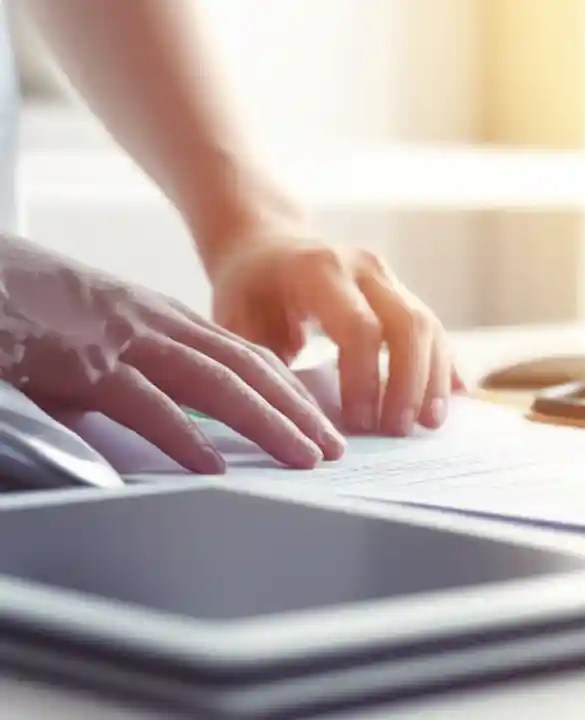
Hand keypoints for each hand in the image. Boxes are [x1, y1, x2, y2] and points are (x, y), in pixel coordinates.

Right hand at [0, 235, 344, 471]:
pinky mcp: (81, 364)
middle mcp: (154, 324)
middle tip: (334, 448)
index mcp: (161, 319)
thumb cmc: (26, 307)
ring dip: (267, 423)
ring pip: (214, 383)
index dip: (289, 389)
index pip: (244, 354)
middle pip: (246, 368)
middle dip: (298, 410)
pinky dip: (183, 435)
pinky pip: (145, 403)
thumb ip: (139, 372)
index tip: (321, 421)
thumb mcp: (97, 336)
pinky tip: (214, 464)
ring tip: (304, 458)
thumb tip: (171, 421)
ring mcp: (121, 341)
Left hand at [207, 237, 458, 435]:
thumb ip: (265, 364)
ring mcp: (389, 277)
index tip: (358, 424)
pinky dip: (443, 364)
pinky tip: (453, 398)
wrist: (268, 243)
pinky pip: (432, 329)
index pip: (360, 327)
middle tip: (398, 432)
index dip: (365, 380)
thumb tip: (298, 420)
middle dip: (410, 383)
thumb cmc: (248, 290)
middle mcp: (364, 267)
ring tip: (429, 424)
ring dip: (433, 378)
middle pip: (408, 324)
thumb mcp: (236, 321)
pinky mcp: (402, 292)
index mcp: (320, 270)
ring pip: (428, 326)